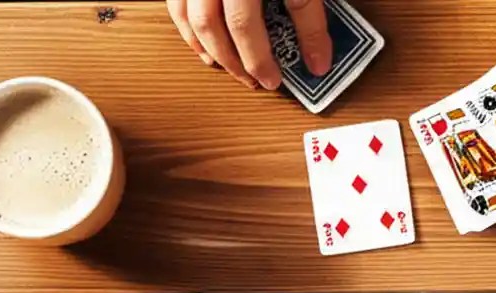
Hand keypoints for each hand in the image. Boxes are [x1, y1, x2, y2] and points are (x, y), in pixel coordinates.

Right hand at [167, 0, 332, 89]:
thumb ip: (309, 16)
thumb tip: (319, 62)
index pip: (245, 26)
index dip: (261, 59)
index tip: (276, 82)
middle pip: (213, 26)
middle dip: (234, 60)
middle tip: (253, 81)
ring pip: (189, 16)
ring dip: (204, 46)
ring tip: (221, 65)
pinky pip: (176, 2)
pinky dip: (186, 24)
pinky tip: (199, 36)